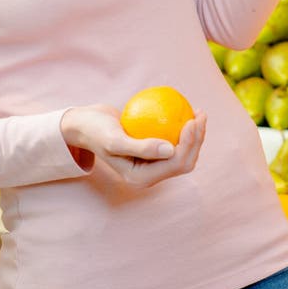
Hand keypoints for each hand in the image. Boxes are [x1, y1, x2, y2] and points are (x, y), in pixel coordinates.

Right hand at [60, 104, 206, 187]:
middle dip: (197, 140)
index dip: (190, 144)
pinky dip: (181, 128)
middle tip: (200, 113)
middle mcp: (149, 174)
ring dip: (194, 134)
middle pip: (184, 161)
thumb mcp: (114, 139)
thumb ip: (141, 148)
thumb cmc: (97, 131)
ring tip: (198, 111)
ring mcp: (151, 163)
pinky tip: (185, 110)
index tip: (192, 119)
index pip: (176, 164)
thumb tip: (171, 150)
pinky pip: (173, 140)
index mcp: (141, 178)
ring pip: (182, 152)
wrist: (86, 124)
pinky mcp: (152, 150)